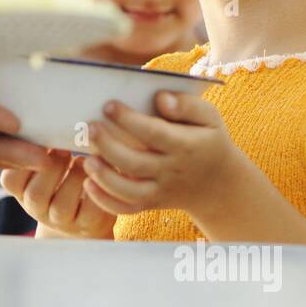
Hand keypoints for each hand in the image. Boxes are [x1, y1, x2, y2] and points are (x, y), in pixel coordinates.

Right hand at [1, 150, 116, 236]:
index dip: (23, 160)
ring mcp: (62, 220)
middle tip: (64, 149)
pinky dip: (96, 191)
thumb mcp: (45, 163)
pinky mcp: (87, 226)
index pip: (10, 180)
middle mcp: (38, 208)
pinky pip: (90, 213)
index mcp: (22, 190)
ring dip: (74, 178)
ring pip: (61, 205)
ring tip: (84, 161)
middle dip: (51, 167)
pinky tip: (98, 175)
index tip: (42, 142)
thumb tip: (50, 109)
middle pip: (35, 194)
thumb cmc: (62, 176)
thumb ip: (42, 145)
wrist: (82, 215)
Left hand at [81, 91, 239, 217]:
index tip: (108, 105)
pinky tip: (89, 183)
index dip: (128, 119)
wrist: (220, 184)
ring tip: (86, 159)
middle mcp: (172, 171)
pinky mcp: (151, 203)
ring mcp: (161, 191)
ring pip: (128, 191)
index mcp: (187, 146)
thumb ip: (188, 105)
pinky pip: (126, 209)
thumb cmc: (208, 141)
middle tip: (90, 127)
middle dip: (108, 145)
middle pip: (135, 163)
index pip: (154, 133)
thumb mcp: (209, 118)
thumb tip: (160, 98)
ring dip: (103, 176)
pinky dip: (105, 201)